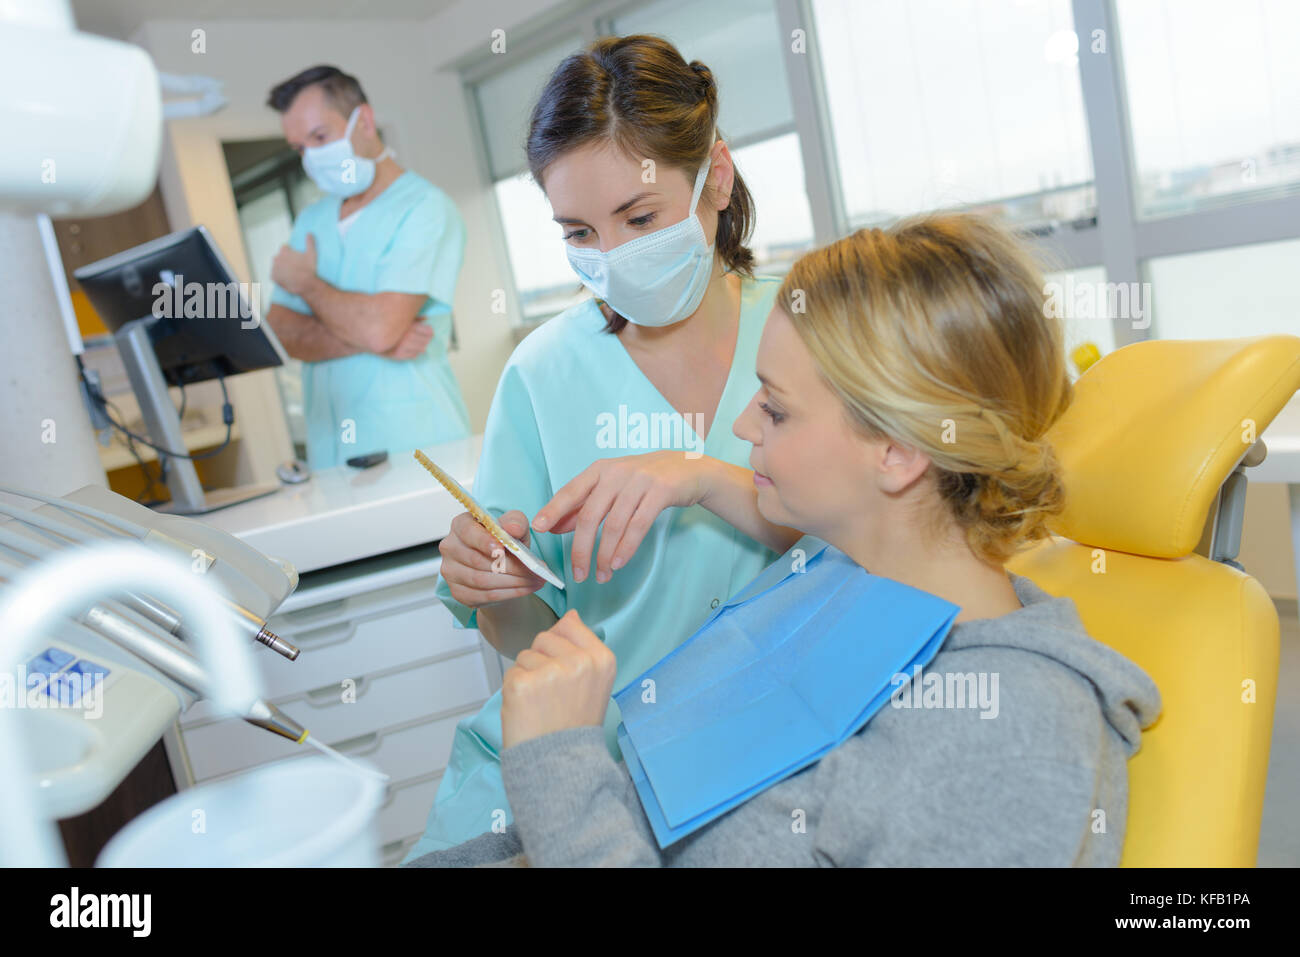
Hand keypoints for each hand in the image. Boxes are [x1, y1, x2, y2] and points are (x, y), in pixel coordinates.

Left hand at [271, 235, 317, 295]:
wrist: (305, 284)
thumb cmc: (309, 268)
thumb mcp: (312, 254)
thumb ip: (310, 242)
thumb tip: (309, 233)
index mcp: (284, 251)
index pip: (284, 248)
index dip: (290, 252)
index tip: (296, 258)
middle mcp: (276, 258)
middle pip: (279, 257)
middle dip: (285, 260)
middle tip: (294, 266)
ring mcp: (274, 268)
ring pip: (277, 266)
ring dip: (281, 268)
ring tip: (291, 273)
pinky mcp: (273, 277)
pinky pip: (274, 275)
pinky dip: (279, 277)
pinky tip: (287, 278)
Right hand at [382, 319, 432, 358]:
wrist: (370, 335)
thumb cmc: (387, 324)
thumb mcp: (401, 318)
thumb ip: (414, 318)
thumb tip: (426, 318)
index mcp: (409, 326)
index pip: (428, 331)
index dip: (429, 332)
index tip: (428, 331)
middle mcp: (407, 336)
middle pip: (426, 341)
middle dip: (426, 339)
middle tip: (423, 338)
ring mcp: (402, 347)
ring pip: (422, 349)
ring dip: (421, 346)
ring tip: (416, 343)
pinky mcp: (398, 355)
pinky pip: (414, 355)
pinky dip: (415, 352)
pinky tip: (410, 348)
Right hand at [438, 509, 545, 607]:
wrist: (501, 568)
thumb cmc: (505, 543)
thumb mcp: (515, 528)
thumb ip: (516, 522)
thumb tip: (513, 528)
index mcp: (461, 525)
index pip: (468, 532)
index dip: (484, 541)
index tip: (502, 549)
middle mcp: (451, 547)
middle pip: (477, 560)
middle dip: (509, 567)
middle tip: (533, 571)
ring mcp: (451, 571)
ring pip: (481, 580)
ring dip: (512, 582)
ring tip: (534, 580)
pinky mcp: (458, 592)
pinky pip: (483, 596)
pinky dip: (507, 594)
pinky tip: (523, 589)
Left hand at [501, 610, 615, 748]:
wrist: (560, 765)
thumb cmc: (574, 725)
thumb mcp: (593, 683)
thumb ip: (582, 647)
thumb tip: (570, 615)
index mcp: (601, 659)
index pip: (570, 624)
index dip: (561, 647)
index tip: (566, 672)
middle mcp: (579, 661)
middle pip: (544, 637)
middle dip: (542, 660)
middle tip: (553, 694)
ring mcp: (550, 672)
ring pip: (525, 655)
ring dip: (527, 676)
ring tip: (541, 704)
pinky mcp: (522, 684)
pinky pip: (511, 672)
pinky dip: (514, 690)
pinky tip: (528, 710)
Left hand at [532, 451, 714, 583]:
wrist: (687, 469)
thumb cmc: (644, 480)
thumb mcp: (612, 486)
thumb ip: (585, 504)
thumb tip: (555, 526)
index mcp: (600, 470)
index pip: (570, 491)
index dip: (553, 510)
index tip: (538, 529)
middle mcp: (616, 473)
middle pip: (590, 515)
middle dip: (581, 548)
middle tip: (577, 573)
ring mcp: (639, 481)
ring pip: (613, 525)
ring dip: (605, 555)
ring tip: (601, 575)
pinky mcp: (660, 492)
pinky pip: (638, 525)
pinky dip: (626, 548)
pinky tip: (618, 563)